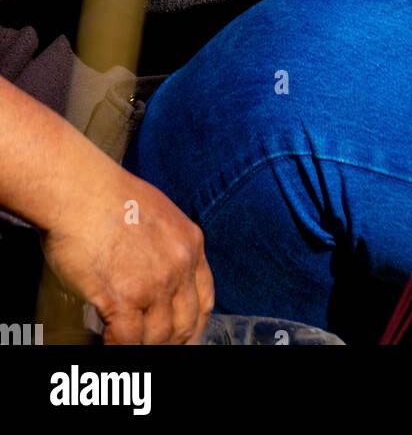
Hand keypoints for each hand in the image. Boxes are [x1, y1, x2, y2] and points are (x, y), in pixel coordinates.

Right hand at [42, 155, 213, 344]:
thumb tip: (155, 272)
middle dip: (170, 341)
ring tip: (127, 344)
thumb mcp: (156, 213)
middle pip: (185, 323)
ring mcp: (155, 284)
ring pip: (158, 337)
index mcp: (190, 243)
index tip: (182, 335)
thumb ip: (165, 246)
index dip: (192, 324)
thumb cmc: (106, 196)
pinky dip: (118, 348)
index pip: (204, 299)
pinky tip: (107, 343)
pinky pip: (128, 340)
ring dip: (142, 345)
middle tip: (151, 345)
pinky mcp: (124, 298)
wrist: (80, 190)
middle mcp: (180, 265)